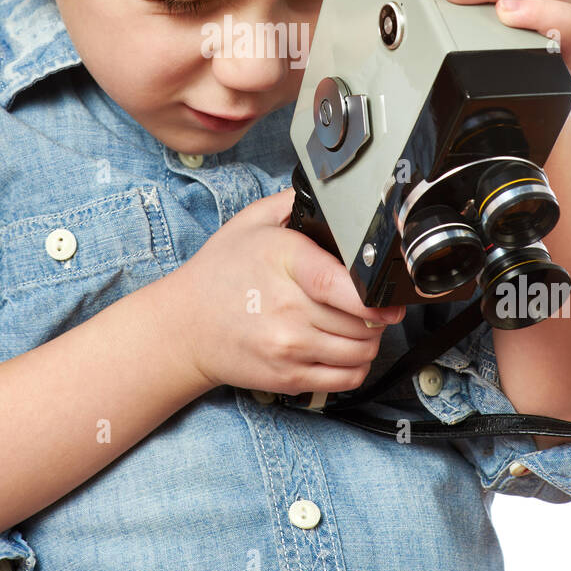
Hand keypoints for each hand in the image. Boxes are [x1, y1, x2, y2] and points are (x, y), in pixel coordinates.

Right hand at [169, 188, 405, 394]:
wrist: (184, 327)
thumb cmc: (220, 273)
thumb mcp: (251, 222)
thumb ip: (294, 203)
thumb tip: (332, 192)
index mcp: (284, 263)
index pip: (341, 285)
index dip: (374, 294)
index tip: (386, 293)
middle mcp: (288, 309)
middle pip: (363, 320)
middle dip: (375, 311)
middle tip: (365, 302)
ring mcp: (289, 347)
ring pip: (362, 350)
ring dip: (369, 337)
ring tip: (355, 323)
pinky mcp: (289, 377)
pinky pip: (347, 378)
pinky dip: (357, 365)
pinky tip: (344, 348)